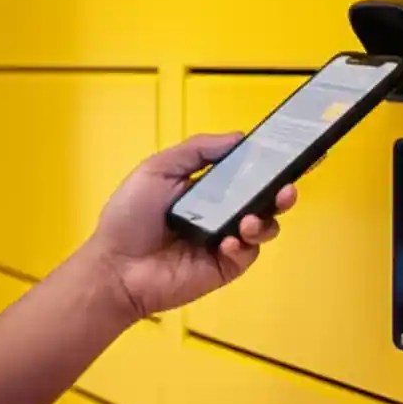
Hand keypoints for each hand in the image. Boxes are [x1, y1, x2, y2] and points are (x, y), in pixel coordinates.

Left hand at [86, 132, 297, 320]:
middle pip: (266, 200)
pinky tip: (226, 242)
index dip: (269, 166)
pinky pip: (248, 253)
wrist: (115, 266)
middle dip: (282, 193)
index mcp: (210, 189)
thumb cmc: (129, 217)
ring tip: (249, 221)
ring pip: (265, 227)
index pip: (248, 174)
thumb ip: (197, 150)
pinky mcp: (227, 266)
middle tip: (287, 189)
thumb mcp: (158, 170)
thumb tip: (239, 137)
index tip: (286, 155)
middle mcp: (223, 213)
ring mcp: (227, 240)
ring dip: (266, 221)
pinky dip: (242, 245)